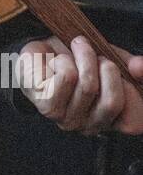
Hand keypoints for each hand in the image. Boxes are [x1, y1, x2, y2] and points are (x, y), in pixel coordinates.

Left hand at [15, 35, 142, 134]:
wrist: (41, 51)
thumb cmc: (77, 60)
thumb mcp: (111, 58)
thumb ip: (130, 64)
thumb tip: (139, 66)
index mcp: (112, 118)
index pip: (134, 122)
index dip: (136, 95)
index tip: (130, 69)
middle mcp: (91, 125)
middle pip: (112, 103)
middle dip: (107, 68)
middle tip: (97, 55)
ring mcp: (67, 120)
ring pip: (88, 86)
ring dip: (84, 57)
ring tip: (76, 49)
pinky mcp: (47, 107)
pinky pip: (66, 78)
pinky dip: (64, 60)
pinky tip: (56, 62)